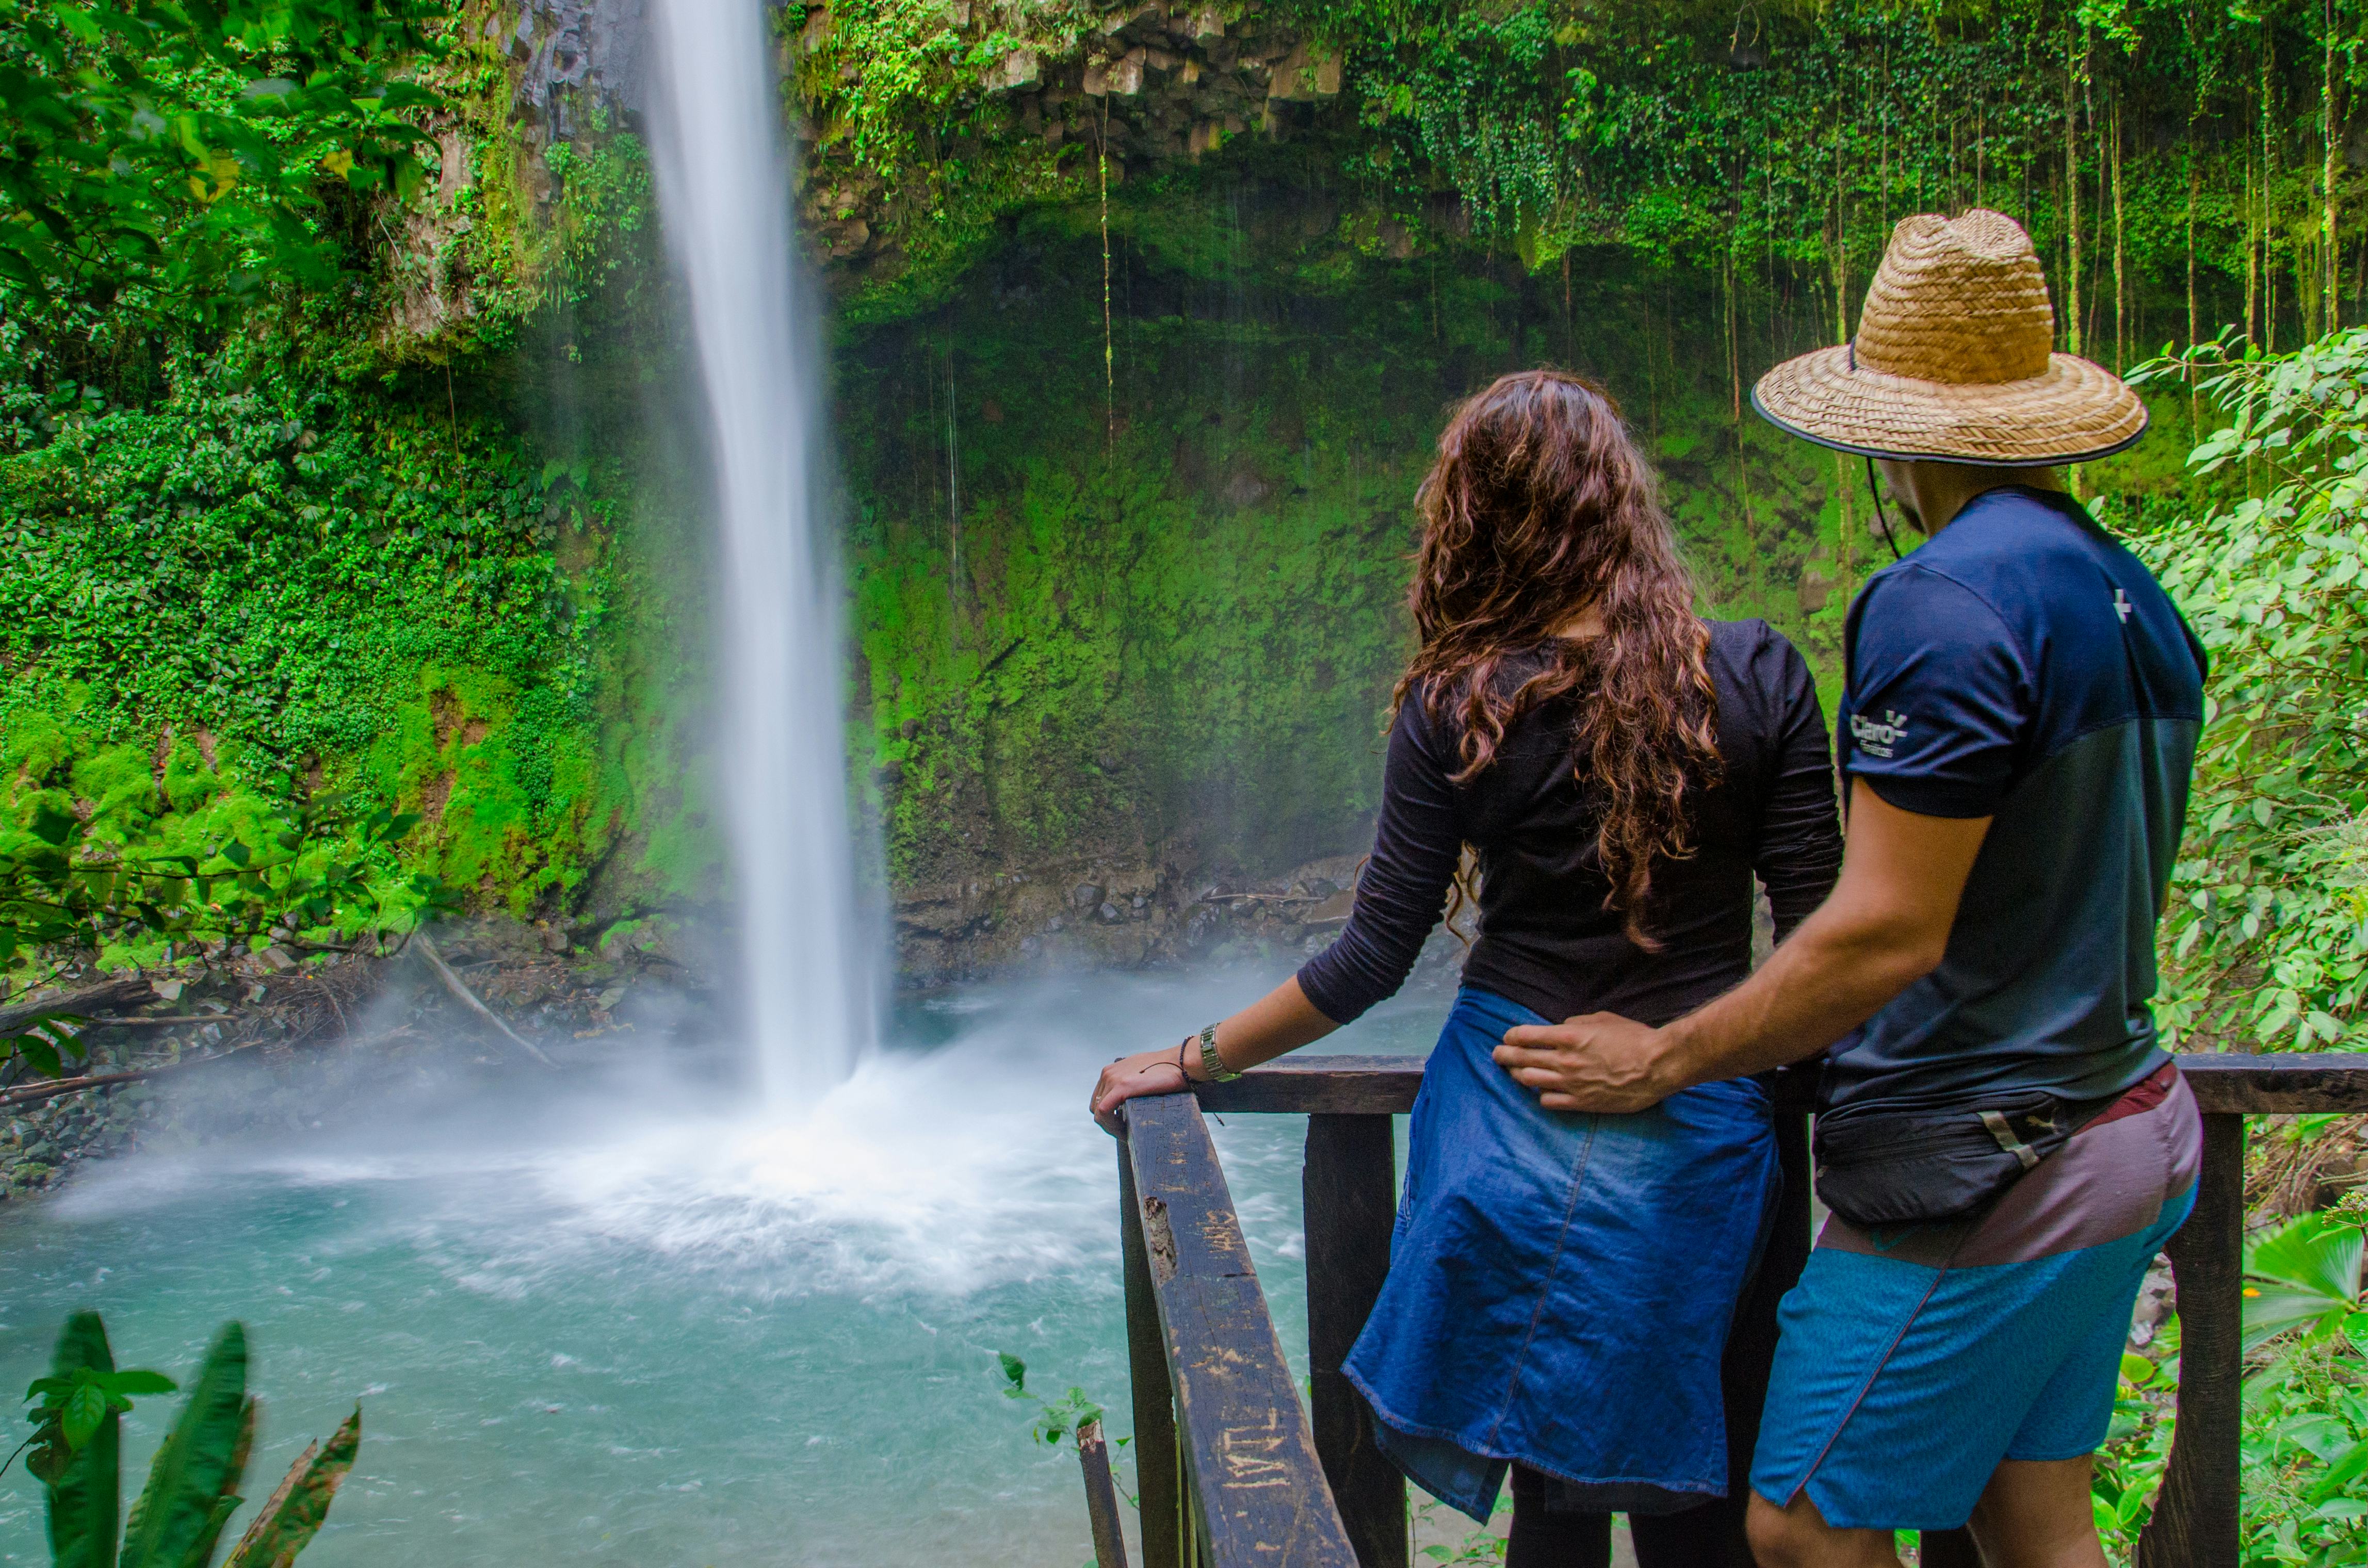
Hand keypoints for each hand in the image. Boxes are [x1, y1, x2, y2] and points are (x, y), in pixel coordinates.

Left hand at [1090, 1044, 1195, 1134]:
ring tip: (1126, 1134)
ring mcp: (1112, 1079)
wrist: (1181, 1063)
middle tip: (1125, 1132)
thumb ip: (1131, 1082)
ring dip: (1110, 1126)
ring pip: (1098, 1112)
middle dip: (1108, 1122)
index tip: (1122, 1125)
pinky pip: (1104, 1111)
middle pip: (1096, 1107)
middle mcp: (1108, 1074)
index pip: (1099, 1099)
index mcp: (1110, 1071)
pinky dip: (1111, 1125)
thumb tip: (1133, 1097)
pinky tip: (1124, 1131)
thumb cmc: (1168, 1069)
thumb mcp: (1142, 1072)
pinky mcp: (1121, 1087)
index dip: (1108, 1115)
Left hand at [1493, 1012, 1681, 1113]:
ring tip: (1513, 1072)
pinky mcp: (1581, 1102)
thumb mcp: (1603, 1019)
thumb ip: (1576, 1023)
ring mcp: (1571, 1083)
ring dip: (1517, 1074)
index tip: (1508, 1037)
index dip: (1512, 1036)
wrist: (1657, 1065)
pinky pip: (1549, 1101)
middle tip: (1497, 1054)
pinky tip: (1542, 1091)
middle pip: (1521, 1058)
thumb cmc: (1634, 1038)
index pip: (1525, 1036)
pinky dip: (1541, 1095)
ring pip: (1529, 1080)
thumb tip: (1562, 1027)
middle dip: (1504, 1055)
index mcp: (1568, 1037)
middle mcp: (1564, 1061)